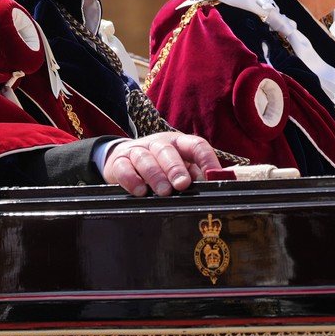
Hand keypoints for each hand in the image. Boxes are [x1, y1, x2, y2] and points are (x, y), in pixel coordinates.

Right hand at [104, 132, 221, 196]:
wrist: (122, 159)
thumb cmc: (158, 167)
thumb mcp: (178, 168)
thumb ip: (195, 177)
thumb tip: (216, 187)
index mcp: (178, 144)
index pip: (196, 145)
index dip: (206, 159)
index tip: (213, 176)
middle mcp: (158, 144)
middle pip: (168, 150)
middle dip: (176, 167)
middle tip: (182, 184)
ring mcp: (137, 151)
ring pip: (146, 158)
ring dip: (155, 175)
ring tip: (163, 192)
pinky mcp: (118, 161)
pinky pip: (123, 167)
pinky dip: (132, 179)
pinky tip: (140, 191)